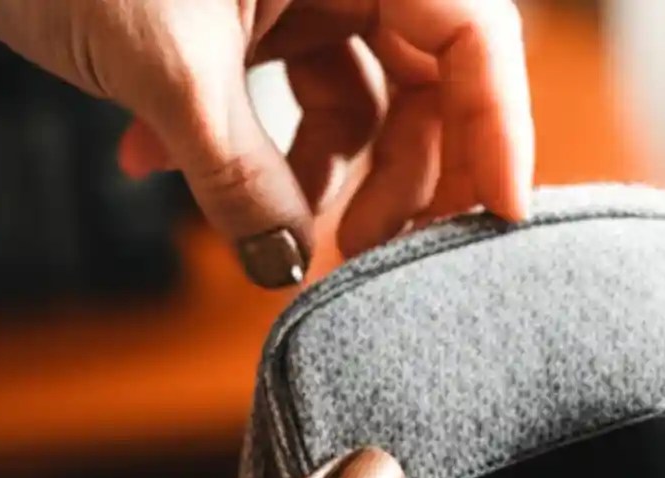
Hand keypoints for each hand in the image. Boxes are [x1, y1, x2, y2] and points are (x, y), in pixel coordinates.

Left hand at [0, 0, 534, 284]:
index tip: (498, 218)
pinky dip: (253, 149)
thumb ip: (237, 171)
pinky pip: (295, 97)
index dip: (501, 129)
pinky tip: (168, 168)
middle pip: (440, 78)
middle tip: (382, 250)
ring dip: (330, 178)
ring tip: (286, 238)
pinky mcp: (263, 19)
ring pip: (372, 100)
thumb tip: (287, 266)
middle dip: (413, 174)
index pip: (477, 34)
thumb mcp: (164, 60)